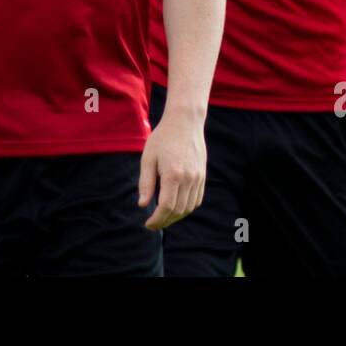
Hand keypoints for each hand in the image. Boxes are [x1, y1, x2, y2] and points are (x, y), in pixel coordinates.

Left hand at [137, 111, 205, 230]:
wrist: (185, 122)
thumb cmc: (163, 138)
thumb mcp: (148, 158)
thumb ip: (145, 183)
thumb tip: (142, 205)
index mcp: (173, 174)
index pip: (166, 207)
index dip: (157, 219)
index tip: (148, 224)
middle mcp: (188, 178)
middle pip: (178, 210)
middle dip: (165, 221)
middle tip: (153, 223)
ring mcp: (198, 177)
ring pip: (189, 207)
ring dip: (176, 217)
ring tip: (163, 217)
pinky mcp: (202, 176)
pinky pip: (197, 199)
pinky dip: (187, 208)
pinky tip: (176, 207)